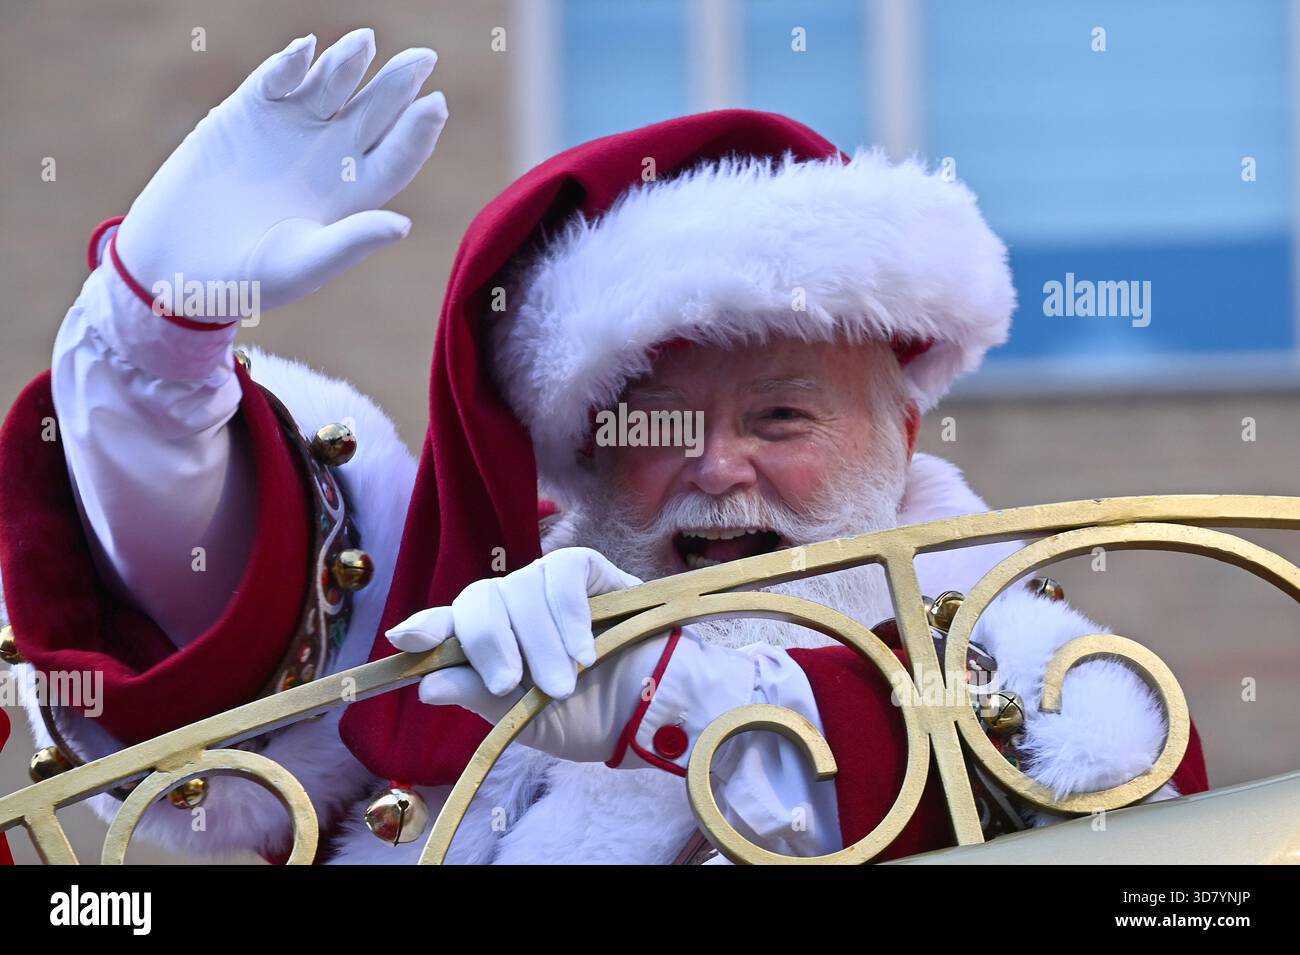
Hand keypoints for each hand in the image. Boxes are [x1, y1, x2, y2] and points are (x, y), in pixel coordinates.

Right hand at [114, 28, 447, 315]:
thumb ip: (350, 242)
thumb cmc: (246, 279)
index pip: (397, 156)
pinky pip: (276, 80)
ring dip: (347, 64)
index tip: (435, 106)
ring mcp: (291, 130)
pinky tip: (305, 51)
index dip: (418, 131)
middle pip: (375, 112)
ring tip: (364, 44)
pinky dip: (289, 64)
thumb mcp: (302, 264)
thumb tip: (403, 225)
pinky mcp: (248, 113)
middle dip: (398, 84)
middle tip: (424, 59)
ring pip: (330, 86)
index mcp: (353, 195)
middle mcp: (331, 156)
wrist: (177, 264)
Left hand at [386, 548, 667, 762]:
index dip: (425, 624)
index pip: (448, 623)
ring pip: (521, 589)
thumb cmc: (591, 719)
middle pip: (479, 600)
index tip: (406, 637)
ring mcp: (549, 587)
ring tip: (564, 683)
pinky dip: (567, 612)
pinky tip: (583, 648)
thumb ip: (482, 698)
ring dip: (539, 641)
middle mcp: (514, 609)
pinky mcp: (588, 570)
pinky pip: (562, 572)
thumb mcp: (528, 720)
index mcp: (492, 644)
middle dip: (490, 644)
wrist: (654, 712)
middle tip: (513, 684)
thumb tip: (429, 685)